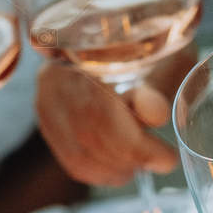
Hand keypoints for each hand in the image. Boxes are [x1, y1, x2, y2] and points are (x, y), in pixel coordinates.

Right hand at [33, 60, 180, 186]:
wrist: (121, 40)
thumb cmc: (150, 48)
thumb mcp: (162, 57)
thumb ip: (156, 86)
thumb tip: (157, 116)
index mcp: (78, 52)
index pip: (99, 112)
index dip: (135, 144)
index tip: (167, 157)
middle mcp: (54, 75)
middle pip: (87, 135)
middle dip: (130, 158)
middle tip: (160, 161)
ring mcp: (45, 98)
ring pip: (78, 154)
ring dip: (117, 169)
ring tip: (142, 164)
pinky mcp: (48, 120)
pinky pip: (71, 160)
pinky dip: (101, 172)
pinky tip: (122, 169)